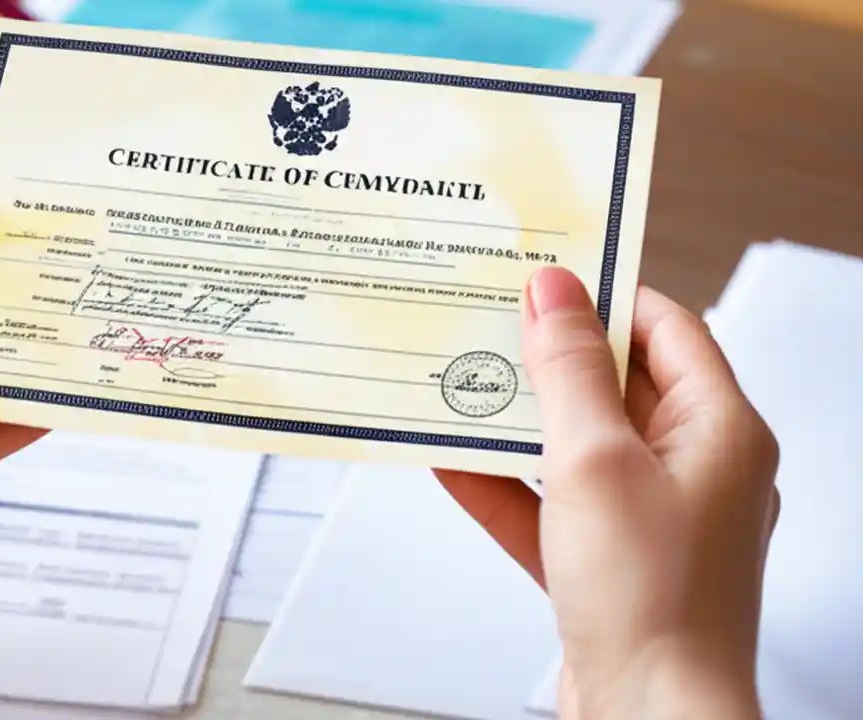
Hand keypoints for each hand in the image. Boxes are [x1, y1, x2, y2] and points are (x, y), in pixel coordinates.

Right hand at [435, 268, 778, 718]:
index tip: (544, 272)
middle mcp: (693, 469)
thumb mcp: (595, 460)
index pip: (666, 329)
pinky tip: (451, 463)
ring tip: (459, 383)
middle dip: (548, 357)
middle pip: (616, 386)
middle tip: (489, 321)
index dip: (605, 294)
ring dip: (517, 420)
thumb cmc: (650, 600)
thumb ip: (569, 370)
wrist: (647, 718)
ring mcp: (650, 519)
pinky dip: (505, 484)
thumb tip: (553, 291)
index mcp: (719, 431)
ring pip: (576, 446)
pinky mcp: (608, 562)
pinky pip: (550, 504)